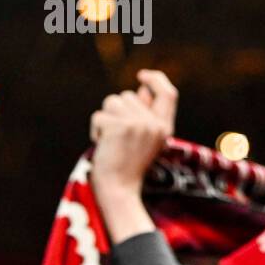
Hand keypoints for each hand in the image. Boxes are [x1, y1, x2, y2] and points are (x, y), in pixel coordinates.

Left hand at [89, 69, 176, 199]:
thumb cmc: (129, 165)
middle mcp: (154, 124)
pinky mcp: (119, 127)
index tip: (142, 76)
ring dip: (105, 119)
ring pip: (112, 102)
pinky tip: (103, 145)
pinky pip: (99, 116)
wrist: (120, 189)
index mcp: (165, 127)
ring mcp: (138, 125)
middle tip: (118, 137)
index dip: (157, 79)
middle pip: (129, 96)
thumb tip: (141, 90)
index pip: (168, 93)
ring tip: (111, 141)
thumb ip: (146, 114)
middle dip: (116, 111)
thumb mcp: (147, 139)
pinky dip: (96, 130)